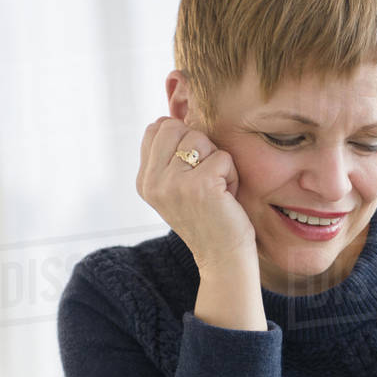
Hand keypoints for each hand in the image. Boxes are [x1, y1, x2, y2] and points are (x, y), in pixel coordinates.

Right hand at [136, 116, 256, 275]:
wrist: (223, 258)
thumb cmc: (209, 219)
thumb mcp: (177, 188)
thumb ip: (167, 157)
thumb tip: (167, 118)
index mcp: (144, 181)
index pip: (156, 129)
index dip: (182, 140)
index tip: (193, 170)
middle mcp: (153, 182)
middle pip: (176, 127)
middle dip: (199, 146)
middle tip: (207, 177)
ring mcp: (174, 184)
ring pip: (200, 139)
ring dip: (217, 162)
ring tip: (217, 190)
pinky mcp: (200, 186)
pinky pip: (223, 156)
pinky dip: (233, 175)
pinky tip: (227, 198)